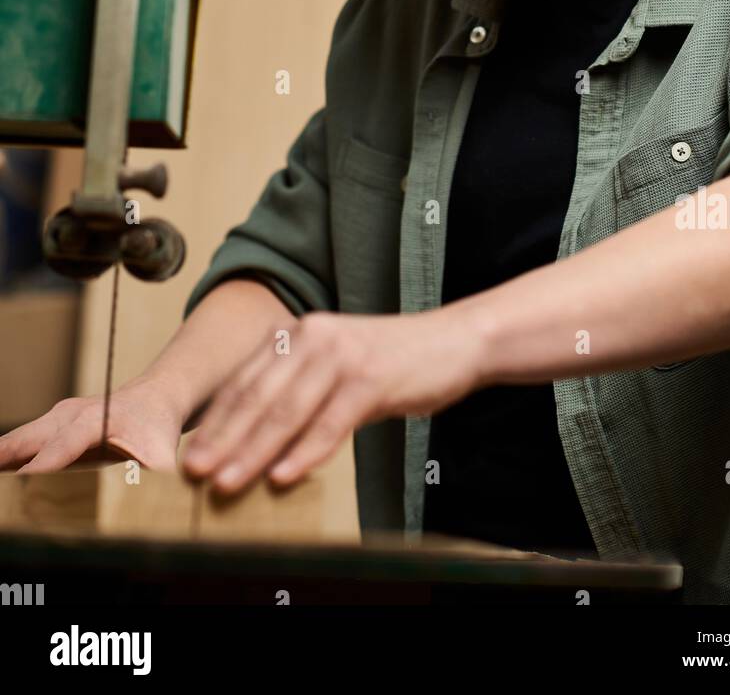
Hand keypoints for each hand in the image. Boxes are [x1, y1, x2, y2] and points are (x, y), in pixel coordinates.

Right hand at [0, 375, 184, 473]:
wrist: (153, 401)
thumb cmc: (156, 432)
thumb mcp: (161, 458)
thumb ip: (156, 481)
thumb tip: (165, 502)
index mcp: (94, 421)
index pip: (60, 447)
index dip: (40, 468)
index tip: (21, 486)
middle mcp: (67, 416)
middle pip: (23, 441)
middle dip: (4, 462)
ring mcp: (53, 420)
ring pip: (15, 444)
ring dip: (2, 463)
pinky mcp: (47, 429)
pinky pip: (18, 448)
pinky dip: (5, 465)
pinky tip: (3, 486)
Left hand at [182, 305, 484, 493]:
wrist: (453, 342)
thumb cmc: (391, 362)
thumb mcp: (336, 368)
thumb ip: (298, 392)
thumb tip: (253, 440)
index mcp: (299, 333)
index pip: (245, 381)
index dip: (215, 421)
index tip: (190, 456)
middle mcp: (314, 336)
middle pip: (258, 396)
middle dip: (223, 439)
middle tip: (196, 473)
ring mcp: (342, 355)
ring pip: (287, 411)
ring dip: (253, 451)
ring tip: (228, 482)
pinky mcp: (370, 377)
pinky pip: (330, 421)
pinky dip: (305, 451)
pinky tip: (283, 476)